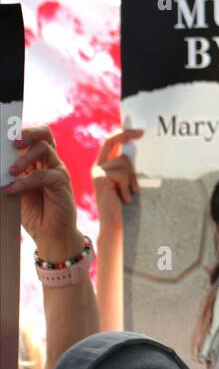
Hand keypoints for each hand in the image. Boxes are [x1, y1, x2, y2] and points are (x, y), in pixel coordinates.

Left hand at [3, 125, 82, 263]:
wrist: (50, 235)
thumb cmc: (33, 213)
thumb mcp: (14, 190)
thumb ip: (8, 176)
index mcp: (37, 160)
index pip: (32, 137)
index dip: (20, 132)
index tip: (2, 136)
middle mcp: (49, 161)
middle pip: (44, 133)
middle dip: (27, 133)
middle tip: (12, 142)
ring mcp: (57, 170)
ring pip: (44, 148)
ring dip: (23, 158)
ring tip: (10, 172)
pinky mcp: (62, 182)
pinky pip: (44, 175)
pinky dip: (25, 181)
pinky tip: (10, 190)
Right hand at [92, 129, 142, 225]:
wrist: (115, 223)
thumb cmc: (125, 203)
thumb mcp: (127, 181)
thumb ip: (128, 166)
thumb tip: (140, 147)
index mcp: (104, 165)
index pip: (111, 142)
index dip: (123, 133)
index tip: (139, 131)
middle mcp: (98, 166)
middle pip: (111, 140)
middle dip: (126, 133)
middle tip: (142, 132)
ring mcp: (97, 171)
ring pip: (124, 161)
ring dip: (132, 178)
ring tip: (129, 193)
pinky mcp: (99, 178)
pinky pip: (122, 174)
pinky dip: (128, 187)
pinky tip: (125, 198)